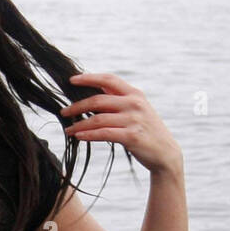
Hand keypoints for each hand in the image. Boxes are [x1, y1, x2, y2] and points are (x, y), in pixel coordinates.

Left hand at [61, 72, 182, 176]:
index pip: (108, 79)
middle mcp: (135, 104)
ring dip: (79, 124)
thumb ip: (118, 100)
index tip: (71, 80)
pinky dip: (88, 134)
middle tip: (63, 111)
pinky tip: (78, 135)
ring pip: (98, 119)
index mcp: (134, 94)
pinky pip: (104, 133)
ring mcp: (134, 120)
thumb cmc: (145, 130)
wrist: (165, 152)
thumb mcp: (136, 109)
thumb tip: (93, 93)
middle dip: (77, 106)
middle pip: (98, 100)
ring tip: (68, 129)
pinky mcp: (132, 136)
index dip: (89, 78)